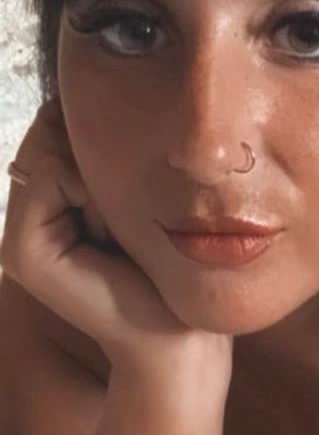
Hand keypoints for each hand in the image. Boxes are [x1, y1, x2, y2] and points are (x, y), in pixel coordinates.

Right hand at [1, 98, 232, 394]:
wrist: (179, 336)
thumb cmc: (173, 266)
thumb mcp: (141, 199)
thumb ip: (108, 157)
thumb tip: (87, 98)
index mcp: (59, 202)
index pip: (61, 126)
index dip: (100, 130)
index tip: (141, 170)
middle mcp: (33, 215)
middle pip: (52, 132)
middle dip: (99, 146)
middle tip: (134, 201)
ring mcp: (22, 235)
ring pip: (50, 148)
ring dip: (99, 166)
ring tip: (124, 216)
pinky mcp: (24, 253)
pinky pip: (48, 175)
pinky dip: (89, 183)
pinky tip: (114, 220)